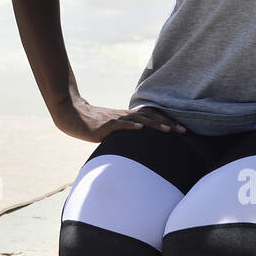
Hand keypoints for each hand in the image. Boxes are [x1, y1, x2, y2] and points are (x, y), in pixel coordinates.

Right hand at [56, 99, 186, 143]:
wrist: (71, 115)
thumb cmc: (91, 124)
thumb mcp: (111, 129)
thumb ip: (124, 133)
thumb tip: (137, 140)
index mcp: (127, 117)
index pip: (151, 116)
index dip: (167, 120)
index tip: (182, 128)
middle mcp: (124, 116)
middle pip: (150, 117)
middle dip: (168, 123)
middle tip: (184, 131)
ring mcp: (114, 120)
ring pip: (138, 120)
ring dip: (154, 124)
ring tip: (168, 130)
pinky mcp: (103, 126)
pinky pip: (118, 125)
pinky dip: (129, 127)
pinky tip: (139, 129)